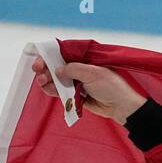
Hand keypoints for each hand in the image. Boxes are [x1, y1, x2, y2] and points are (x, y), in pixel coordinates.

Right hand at [30, 55, 146, 124]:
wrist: (122, 107)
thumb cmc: (112, 87)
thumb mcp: (93, 73)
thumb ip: (73, 69)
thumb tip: (57, 70)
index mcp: (83, 60)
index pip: (62, 55)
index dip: (49, 57)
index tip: (39, 62)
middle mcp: (79, 70)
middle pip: (56, 67)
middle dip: (46, 70)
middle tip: (40, 75)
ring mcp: (77, 83)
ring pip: (57, 80)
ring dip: (48, 81)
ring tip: (44, 84)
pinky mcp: (77, 96)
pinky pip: (62, 92)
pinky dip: (54, 91)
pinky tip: (49, 90)